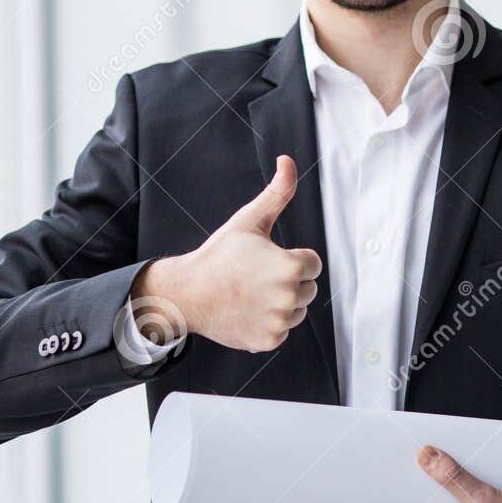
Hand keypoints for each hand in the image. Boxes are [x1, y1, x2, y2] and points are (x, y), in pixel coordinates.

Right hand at [132, 155, 322, 352]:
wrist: (188, 293)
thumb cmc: (219, 255)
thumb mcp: (249, 220)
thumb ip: (277, 192)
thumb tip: (288, 161)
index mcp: (290, 267)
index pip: (313, 263)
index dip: (291, 257)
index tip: (267, 258)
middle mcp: (288, 297)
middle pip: (308, 288)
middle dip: (289, 281)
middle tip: (257, 276)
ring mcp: (278, 322)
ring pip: (297, 310)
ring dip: (282, 303)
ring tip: (252, 293)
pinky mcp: (269, 341)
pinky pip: (282, 330)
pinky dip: (268, 323)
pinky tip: (248, 310)